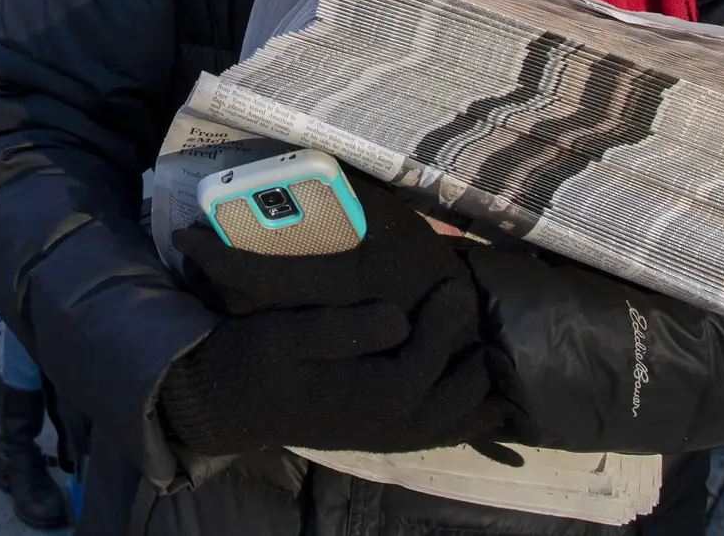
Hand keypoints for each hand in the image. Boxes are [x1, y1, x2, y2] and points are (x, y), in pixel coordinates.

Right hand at [156, 289, 502, 456]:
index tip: (456, 286)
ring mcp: (382, 436)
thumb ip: (345, 327)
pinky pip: (430, 436)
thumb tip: (399, 317)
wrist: (227, 405)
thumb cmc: (255, 362)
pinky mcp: (374, 437)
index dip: (446, 321)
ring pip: (447, 425)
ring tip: (496, 375)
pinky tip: (469, 412)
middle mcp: (386, 422)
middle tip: (485, 330)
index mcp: (372, 394)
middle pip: (452, 399)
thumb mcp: (289, 333)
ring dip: (476, 404)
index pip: (428, 358)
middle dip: (474, 366)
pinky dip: (457, 425)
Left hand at [172, 171, 476, 318]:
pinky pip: (272, 337)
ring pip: (252, 326)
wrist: (461, 323)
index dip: (214, 258)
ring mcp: (322, 345)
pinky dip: (251, 314)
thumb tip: (297, 152)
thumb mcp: (392, 216)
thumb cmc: (423, 259)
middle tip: (196, 249)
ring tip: (215, 266)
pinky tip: (247, 293)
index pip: (258, 276)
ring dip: (227, 295)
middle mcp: (325, 319)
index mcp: (341, 279)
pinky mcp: (322, 358)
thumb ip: (349, 189)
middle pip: (243, 306)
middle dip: (212, 277)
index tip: (187, 235)